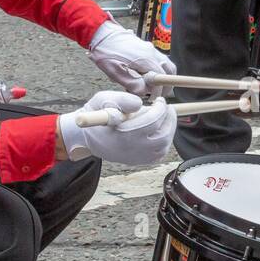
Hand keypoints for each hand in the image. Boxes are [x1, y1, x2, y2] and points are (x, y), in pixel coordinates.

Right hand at [59, 94, 175, 164]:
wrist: (90, 136)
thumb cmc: (98, 114)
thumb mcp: (103, 100)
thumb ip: (121, 99)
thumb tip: (139, 103)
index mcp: (123, 135)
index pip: (152, 122)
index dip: (160, 109)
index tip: (160, 100)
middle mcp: (132, 149)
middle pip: (163, 136)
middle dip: (169, 119)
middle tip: (167, 108)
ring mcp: (138, 158)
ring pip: (164, 145)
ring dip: (169, 128)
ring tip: (164, 116)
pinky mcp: (141, 161)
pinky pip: (161, 152)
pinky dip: (165, 139)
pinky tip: (159, 128)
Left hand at [87, 20, 176, 94]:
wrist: (102, 34)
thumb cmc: (106, 52)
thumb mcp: (115, 72)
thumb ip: (132, 83)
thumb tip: (145, 91)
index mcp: (145, 59)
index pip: (162, 78)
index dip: (159, 90)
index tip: (151, 96)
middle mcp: (152, 53)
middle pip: (170, 70)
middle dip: (166, 84)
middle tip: (157, 94)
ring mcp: (151, 49)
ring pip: (167, 65)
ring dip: (164, 76)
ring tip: (152, 86)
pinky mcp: (148, 48)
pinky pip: (160, 60)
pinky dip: (159, 70)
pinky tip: (146, 75)